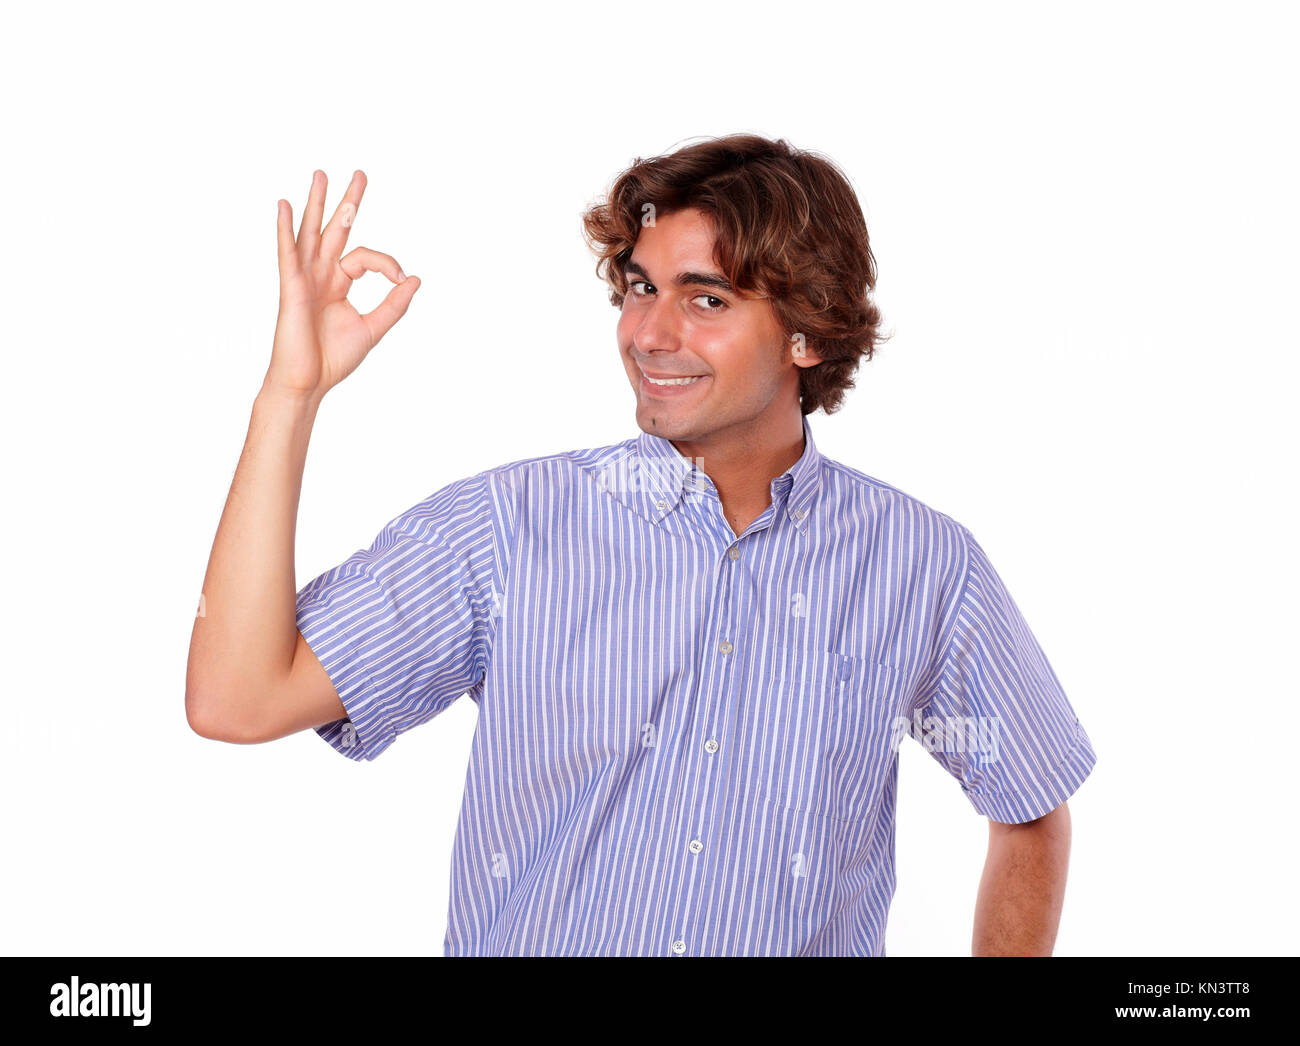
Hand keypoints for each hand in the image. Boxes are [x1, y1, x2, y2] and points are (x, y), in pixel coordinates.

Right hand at [266, 170, 419, 398]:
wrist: (309, 382)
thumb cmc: (333, 359)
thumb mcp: (373, 328)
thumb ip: (394, 304)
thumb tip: (415, 278)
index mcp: (339, 283)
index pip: (366, 256)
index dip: (387, 262)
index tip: (402, 278)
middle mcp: (321, 275)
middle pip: (336, 230)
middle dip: (348, 202)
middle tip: (360, 174)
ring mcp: (305, 278)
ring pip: (311, 233)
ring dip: (316, 204)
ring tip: (321, 175)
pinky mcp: (292, 287)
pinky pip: (288, 253)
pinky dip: (285, 229)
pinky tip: (283, 205)